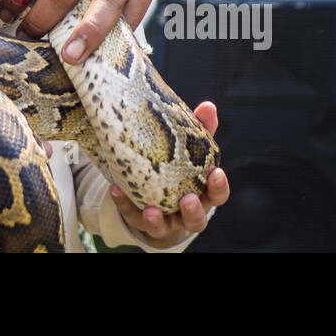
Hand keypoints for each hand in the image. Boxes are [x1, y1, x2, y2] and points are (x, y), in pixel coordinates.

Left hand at [110, 101, 228, 246]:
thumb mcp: (187, 149)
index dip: (219, 187)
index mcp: (202, 194)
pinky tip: (116, 189)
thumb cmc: (177, 166)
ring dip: (157, 220)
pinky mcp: (138, 220)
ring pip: (163, 228)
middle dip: (192, 211)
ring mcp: (163, 220)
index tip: (216, 173)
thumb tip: (209, 107)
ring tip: (151, 209)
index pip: (217, 196)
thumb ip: (199, 130)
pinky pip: (131, 216)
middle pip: (196, 220)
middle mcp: (185, 212)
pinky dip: (124, 205)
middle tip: (187, 198)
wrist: (153, 190)